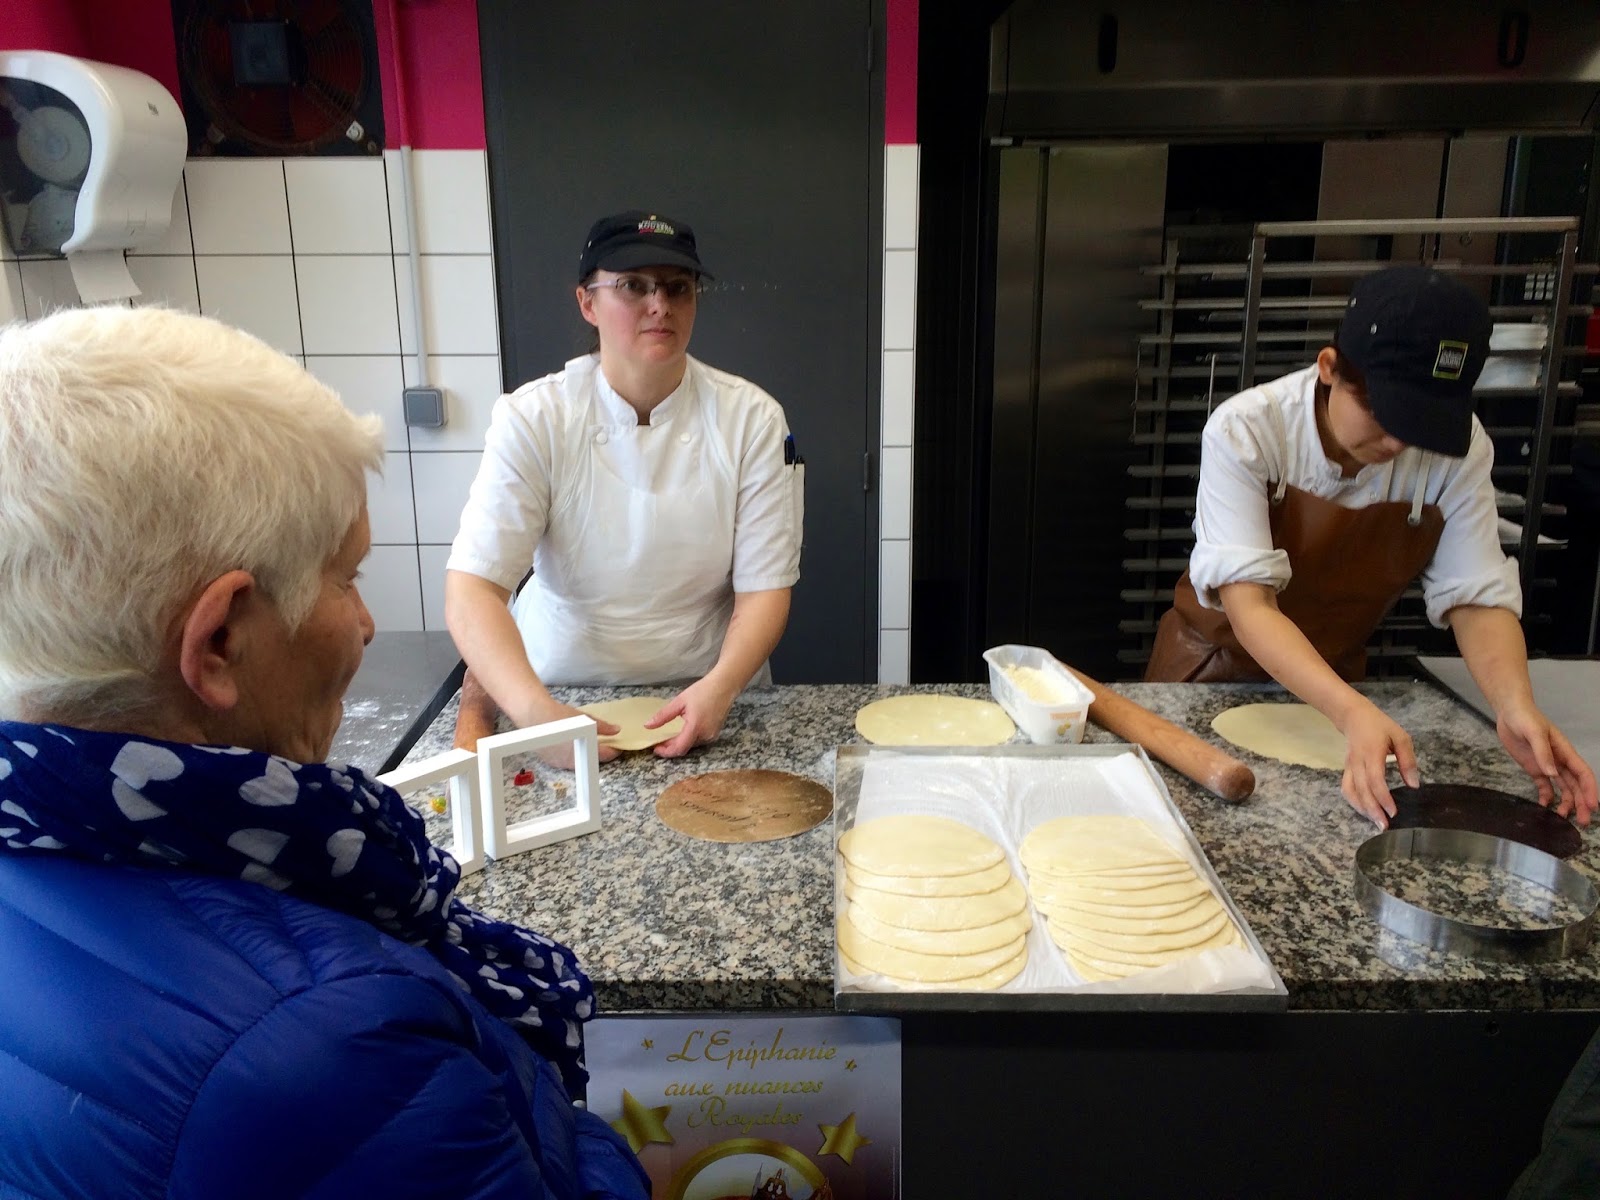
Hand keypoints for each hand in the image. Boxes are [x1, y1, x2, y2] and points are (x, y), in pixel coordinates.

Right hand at [512, 699, 621, 769]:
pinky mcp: (551, 763)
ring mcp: (561, 764)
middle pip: (591, 761)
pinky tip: (569, 745)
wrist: (534, 716)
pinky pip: (565, 762)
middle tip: (603, 744)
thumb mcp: (585, 719)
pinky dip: (571, 755)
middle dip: (599, 754)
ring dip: (584, 755)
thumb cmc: (560, 716)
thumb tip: (617, 730)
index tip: (618, 747)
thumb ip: (602, 726)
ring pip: (578, 763)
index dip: (613, 751)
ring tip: (585, 743)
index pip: (605, 756)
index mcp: (584, 750)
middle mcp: (573, 761)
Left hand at [648, 676, 736, 757]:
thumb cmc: (702, 691)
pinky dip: (688, 739)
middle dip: (670, 746)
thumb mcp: (679, 701)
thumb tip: (648, 726)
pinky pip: (699, 740)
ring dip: (680, 743)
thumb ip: (663, 716)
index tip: (655, 748)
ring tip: (668, 735)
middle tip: (659, 740)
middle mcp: (705, 735)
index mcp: (695, 727)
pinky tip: (682, 731)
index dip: (666, 752)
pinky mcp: (715, 734)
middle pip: (684, 748)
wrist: (724, 686)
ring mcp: (712, 736)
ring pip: (691, 745)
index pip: (679, 748)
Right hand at [1337, 699, 1420, 829]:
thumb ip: (1407, 761)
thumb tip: (1414, 785)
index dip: (1383, 798)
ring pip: (1351, 791)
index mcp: (1372, 753)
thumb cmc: (1380, 726)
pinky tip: (1364, 811)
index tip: (1393, 812)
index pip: (1375, 779)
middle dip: (1372, 810)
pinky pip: (1347, 788)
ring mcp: (1349, 766)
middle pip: (1362, 790)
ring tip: (1374, 822)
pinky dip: (1354, 802)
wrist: (1353, 716)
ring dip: (1361, 809)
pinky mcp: (1346, 769)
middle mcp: (1357, 762)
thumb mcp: (1401, 737)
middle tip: (1384, 826)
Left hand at [1496, 702, 1597, 826]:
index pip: (1583, 773)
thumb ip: (1543, 752)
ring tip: (1562, 818)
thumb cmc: (1525, 717)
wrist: (1509, 712)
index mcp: (1565, 751)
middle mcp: (1560, 761)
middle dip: (1581, 803)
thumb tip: (1552, 774)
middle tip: (1582, 821)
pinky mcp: (1534, 767)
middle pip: (1575, 785)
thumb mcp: (1534, 732)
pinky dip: (1546, 796)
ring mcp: (1548, 765)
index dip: (1590, 789)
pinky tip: (1544, 806)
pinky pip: (1544, 785)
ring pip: (1563, 788)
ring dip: (1566, 803)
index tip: (1593, 805)